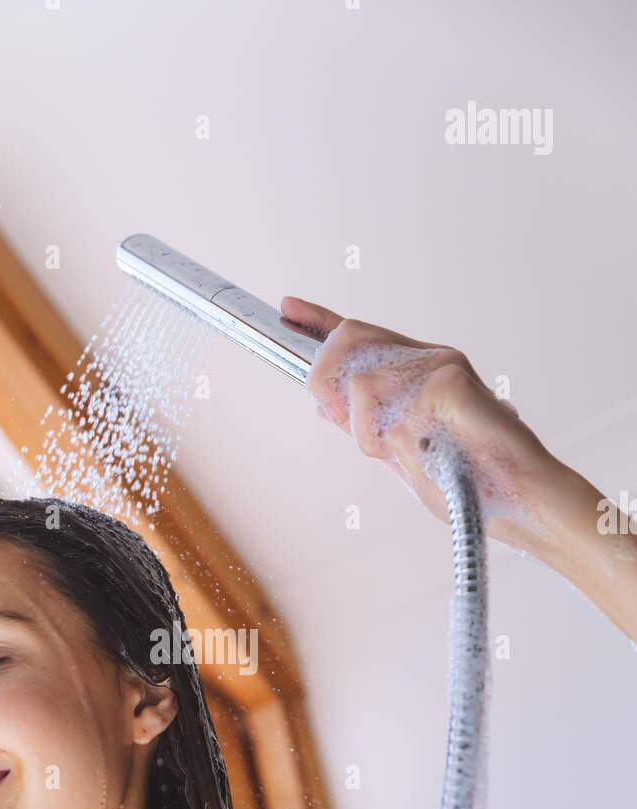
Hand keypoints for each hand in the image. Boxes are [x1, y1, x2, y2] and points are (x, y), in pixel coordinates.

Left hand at [281, 295, 566, 553]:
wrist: (521, 497)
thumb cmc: (471, 482)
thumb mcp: (404, 454)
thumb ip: (367, 426)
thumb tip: (323, 406)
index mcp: (420, 373)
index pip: (361, 337)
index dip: (318, 320)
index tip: (289, 309)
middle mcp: (429, 362)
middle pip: (347, 345)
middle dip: (327, 384)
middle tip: (343, 420)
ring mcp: (439, 368)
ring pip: (359, 384)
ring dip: (366, 433)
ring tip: (407, 453)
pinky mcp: (447, 381)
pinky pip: (383, 404)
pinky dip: (388, 439)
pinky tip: (419, 450)